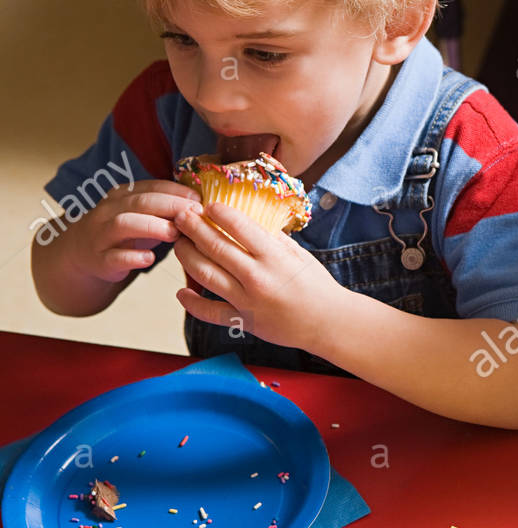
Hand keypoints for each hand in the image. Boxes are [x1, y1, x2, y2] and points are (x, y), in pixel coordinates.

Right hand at [67, 180, 198, 282]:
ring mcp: (102, 234)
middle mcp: (110, 211)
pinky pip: (114, 257)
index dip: (177, 191)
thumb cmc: (124, 234)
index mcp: (122, 195)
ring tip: (176, 233)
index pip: (151, 187)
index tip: (200, 200)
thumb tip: (204, 207)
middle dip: (171, 205)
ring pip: (124, 224)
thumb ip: (166, 209)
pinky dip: (132, 257)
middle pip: (140, 202)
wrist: (81, 255)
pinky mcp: (99, 259)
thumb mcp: (142, 216)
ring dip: (152, 226)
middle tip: (196, 215)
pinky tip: (149, 258)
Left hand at [173, 200, 342, 351]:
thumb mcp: (299, 256)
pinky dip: (191, 303)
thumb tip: (247, 221)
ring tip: (179, 243)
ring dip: (186, 255)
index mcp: (274, 257)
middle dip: (192, 227)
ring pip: (204, 274)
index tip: (208, 205)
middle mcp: (258, 277)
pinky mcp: (244, 321)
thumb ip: (273, 239)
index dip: (218, 212)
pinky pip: (210, 313)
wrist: (329, 323)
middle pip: (214, 247)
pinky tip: (181, 292)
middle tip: (181, 216)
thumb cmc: (317, 287)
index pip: (239, 226)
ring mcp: (248, 301)